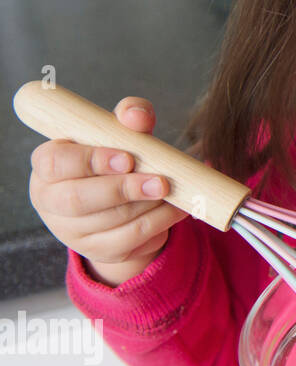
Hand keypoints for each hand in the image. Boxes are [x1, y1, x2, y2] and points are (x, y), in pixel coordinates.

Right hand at [27, 96, 187, 284]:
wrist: (124, 198)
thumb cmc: (118, 155)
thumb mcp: (122, 132)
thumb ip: (130, 116)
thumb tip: (136, 116)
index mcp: (47, 164)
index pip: (55, 163)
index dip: (90, 161)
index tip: (127, 158)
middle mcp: (49, 200)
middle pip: (78, 199)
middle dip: (123, 190)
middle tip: (160, 182)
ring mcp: (70, 230)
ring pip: (110, 221)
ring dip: (148, 205)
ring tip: (173, 190)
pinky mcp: (97, 250)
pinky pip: (130, 239)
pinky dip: (159, 222)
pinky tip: (178, 208)